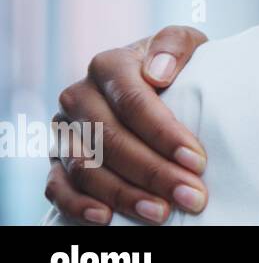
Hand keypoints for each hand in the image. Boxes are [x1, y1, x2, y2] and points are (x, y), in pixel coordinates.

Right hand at [45, 26, 209, 223]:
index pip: (134, 102)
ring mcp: (65, 130)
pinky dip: (77, 205)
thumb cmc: (177, 67)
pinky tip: (106, 218)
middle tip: (191, 196)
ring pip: (86, 168)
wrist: (156, 81)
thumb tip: (158, 72)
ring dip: (124, 194)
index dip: (165, 134)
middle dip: (154, 173)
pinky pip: (58, 186)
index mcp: (109, 65)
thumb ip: (174, 45)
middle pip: (112, 140)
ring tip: (161, 213)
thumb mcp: (186, 44)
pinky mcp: (57, 159)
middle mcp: (79, 96)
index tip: (197, 160)